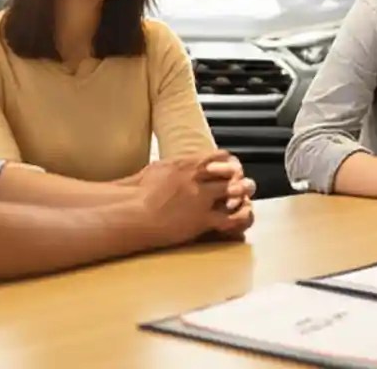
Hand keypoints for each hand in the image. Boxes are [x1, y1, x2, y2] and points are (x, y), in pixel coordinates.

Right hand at [136, 152, 253, 245]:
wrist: (130, 213)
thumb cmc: (134, 195)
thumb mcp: (155, 170)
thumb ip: (172, 168)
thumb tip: (174, 167)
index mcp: (186, 164)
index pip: (220, 156)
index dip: (231, 164)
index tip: (233, 171)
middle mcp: (196, 178)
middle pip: (232, 172)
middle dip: (241, 179)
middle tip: (244, 187)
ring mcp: (200, 198)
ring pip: (237, 191)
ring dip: (244, 196)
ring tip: (245, 201)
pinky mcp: (201, 220)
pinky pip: (231, 218)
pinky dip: (241, 217)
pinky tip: (240, 218)